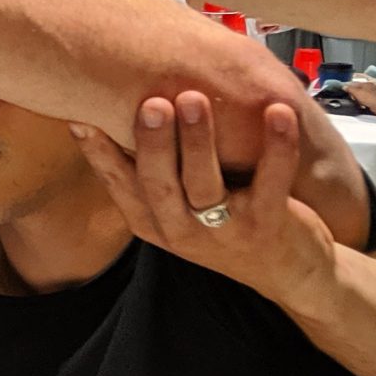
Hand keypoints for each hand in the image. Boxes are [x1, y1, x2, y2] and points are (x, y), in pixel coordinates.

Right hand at [71, 94, 340, 309]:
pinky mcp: (268, 227)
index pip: (120, 186)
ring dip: (197, 141)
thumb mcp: (183, 211)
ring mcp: (224, 231)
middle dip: (152, 143)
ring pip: (204, 186)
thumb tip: (127, 108)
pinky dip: (276, 148)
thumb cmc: (231, 227)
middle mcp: (182, 229)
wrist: (294, 274)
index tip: (80, 120)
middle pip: (158, 186)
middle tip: (150, 104)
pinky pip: (270, 183)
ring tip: (194, 100)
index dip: (99, 155)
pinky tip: (277, 111)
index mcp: (154, 222)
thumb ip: (160, 172)